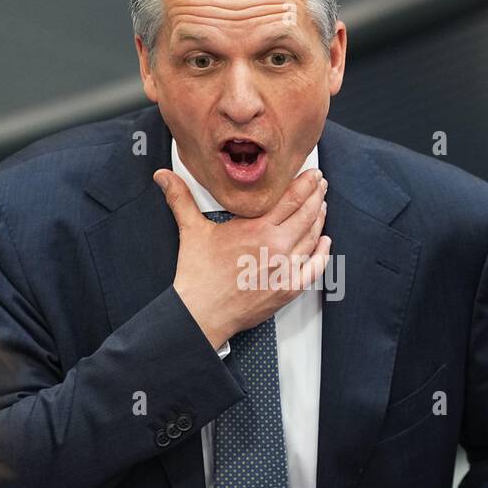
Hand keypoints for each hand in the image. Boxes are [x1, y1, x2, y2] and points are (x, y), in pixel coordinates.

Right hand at [154, 167, 330, 347]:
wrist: (203, 313)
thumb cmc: (199, 275)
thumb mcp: (191, 230)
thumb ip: (181, 198)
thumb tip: (163, 176)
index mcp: (257, 228)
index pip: (291, 198)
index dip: (306, 183)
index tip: (312, 174)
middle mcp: (277, 246)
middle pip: (307, 214)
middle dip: (317, 196)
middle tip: (321, 184)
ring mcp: (286, 269)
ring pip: (313, 237)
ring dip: (320, 219)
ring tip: (321, 206)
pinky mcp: (289, 288)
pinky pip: (314, 267)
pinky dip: (322, 253)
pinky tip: (324, 242)